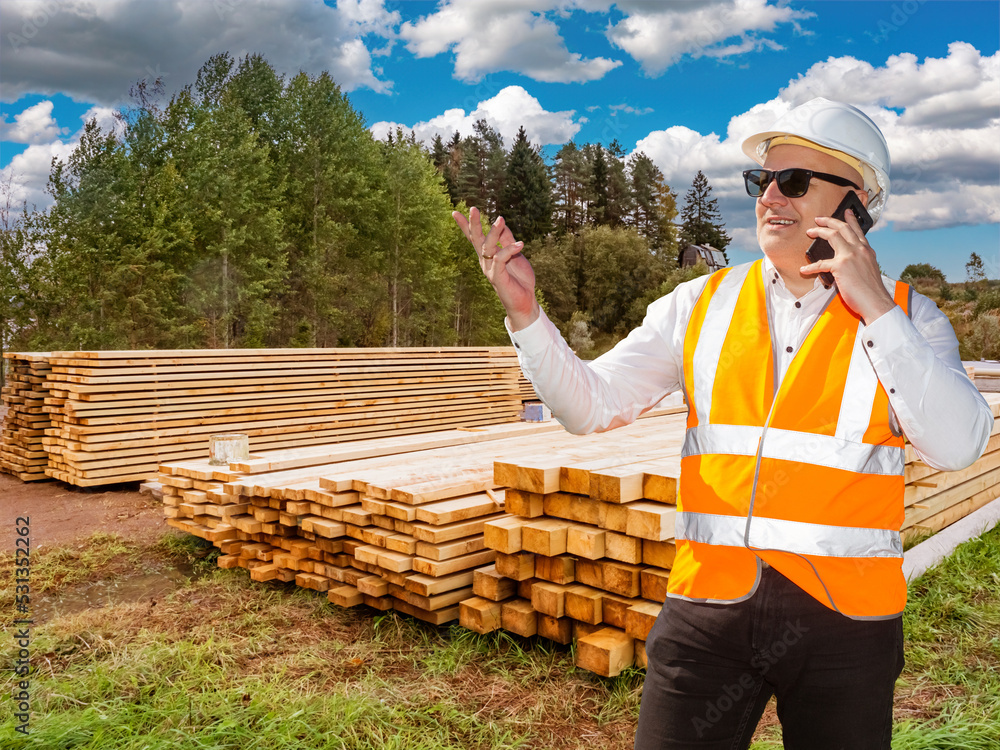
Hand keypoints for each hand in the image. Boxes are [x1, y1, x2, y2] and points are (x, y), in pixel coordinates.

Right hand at [453, 207, 539, 330]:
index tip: (455, 213)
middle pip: (476, 240)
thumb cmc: (519, 279)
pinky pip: (500, 259)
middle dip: (473, 224)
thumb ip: (507, 240)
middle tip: (473, 209)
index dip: (465, 226)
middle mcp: (486, 261)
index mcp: (488, 255)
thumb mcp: (515, 254)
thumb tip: (501, 223)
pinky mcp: (497, 278)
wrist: (525, 302)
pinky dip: (509, 249)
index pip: (474, 238)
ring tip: (501, 219)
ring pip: (488, 247)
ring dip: (494, 232)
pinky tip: (520, 245)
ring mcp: (490, 269)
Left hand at [800, 209, 895, 324]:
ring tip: (810, 232)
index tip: (846, 211)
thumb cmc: (871, 291)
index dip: (851, 219)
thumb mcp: (869, 270)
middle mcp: (860, 249)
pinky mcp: (841, 265)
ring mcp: (851, 255)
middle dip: (829, 220)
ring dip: (819, 231)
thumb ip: (859, 261)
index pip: (858, 231)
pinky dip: (810, 267)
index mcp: (867, 251)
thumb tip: (846, 262)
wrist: (876, 301)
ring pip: (833, 235)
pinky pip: (821, 263)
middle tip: (819, 219)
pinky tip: (804, 269)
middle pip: (843, 228)